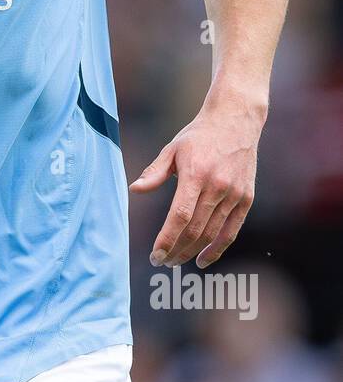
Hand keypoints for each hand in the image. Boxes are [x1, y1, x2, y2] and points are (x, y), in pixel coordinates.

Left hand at [129, 107, 258, 267]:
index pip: (180, 216)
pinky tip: (203, 259)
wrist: (236, 120)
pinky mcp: (246, 198)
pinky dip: (218, 249)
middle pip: (196, 230)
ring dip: (193, 252)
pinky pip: (232, 230)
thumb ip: (154, 173)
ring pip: (212, 233)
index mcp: (196, 174)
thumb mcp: (173, 149)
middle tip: (162, 261)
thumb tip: (135, 190)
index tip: (155, 254)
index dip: (167, 239)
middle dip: (176, 250)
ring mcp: (235, 194)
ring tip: (176, 260)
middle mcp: (217, 186)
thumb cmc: (198, 136)